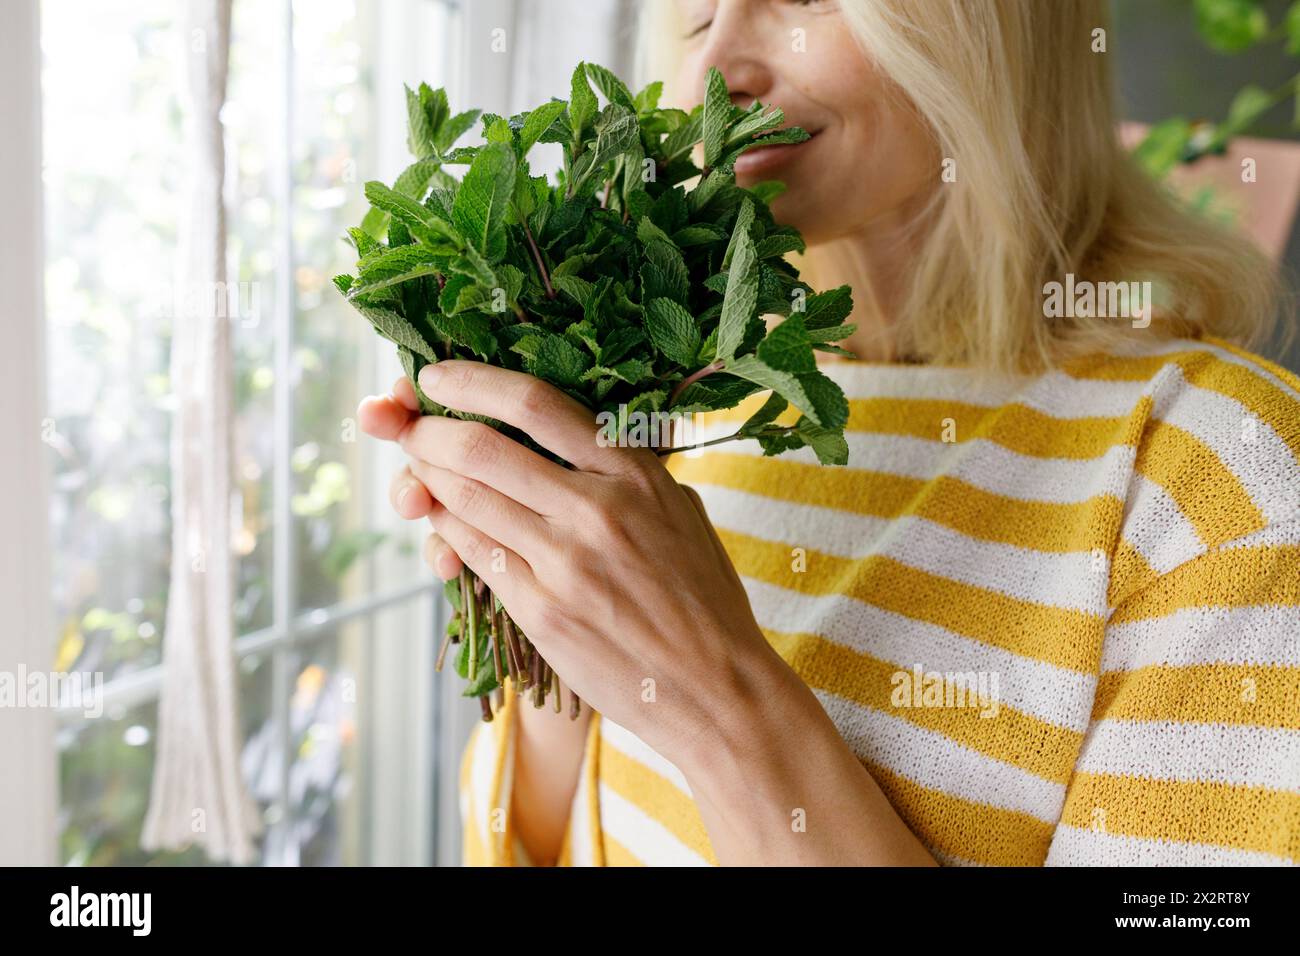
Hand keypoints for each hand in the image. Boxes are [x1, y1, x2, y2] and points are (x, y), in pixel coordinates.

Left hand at [356, 361, 782, 765]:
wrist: (717, 687)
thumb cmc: (704, 598)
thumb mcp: (682, 512)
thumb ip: (628, 474)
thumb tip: (574, 439)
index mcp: (635, 474)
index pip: (536, 404)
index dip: (473, 382)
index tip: (436, 375)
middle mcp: (596, 509)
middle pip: (481, 449)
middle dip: (428, 431)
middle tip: (407, 426)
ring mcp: (564, 562)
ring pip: (465, 500)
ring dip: (427, 478)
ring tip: (416, 468)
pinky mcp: (540, 611)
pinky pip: (473, 554)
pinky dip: (446, 530)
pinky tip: (439, 521)